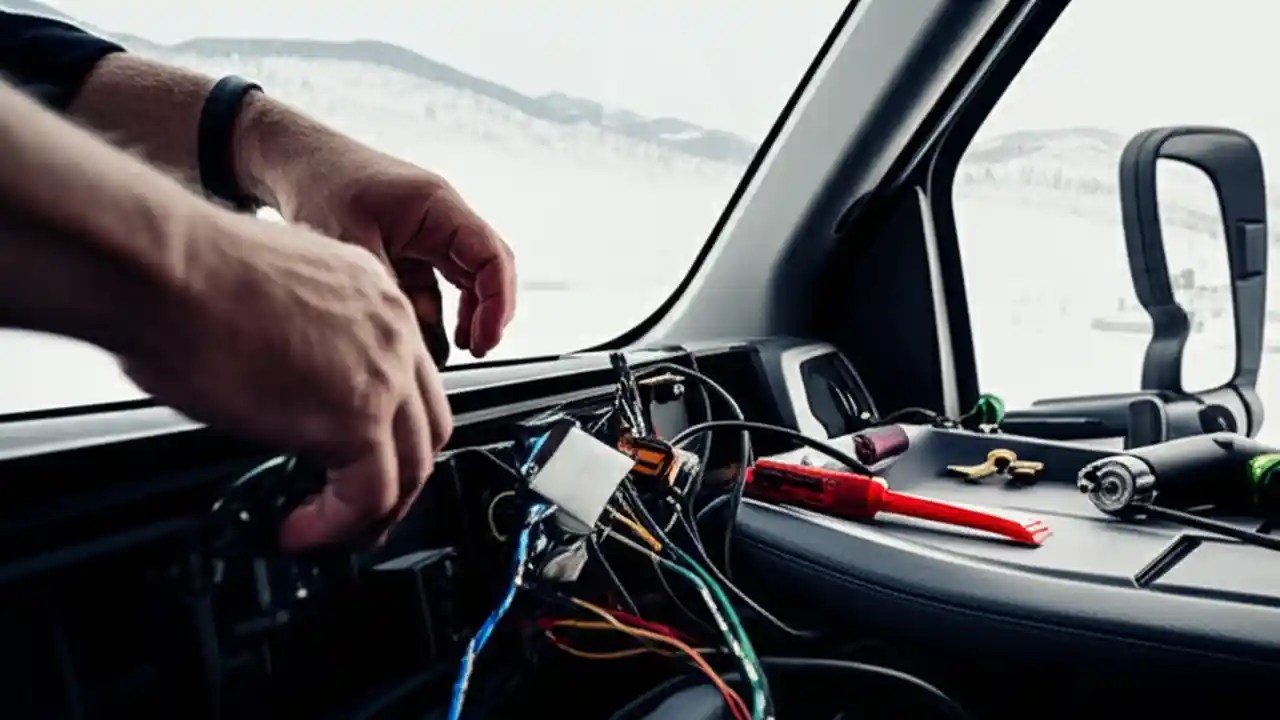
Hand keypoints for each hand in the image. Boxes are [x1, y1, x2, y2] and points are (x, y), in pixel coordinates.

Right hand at [120, 211, 451, 550]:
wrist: (165, 269)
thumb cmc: (183, 273)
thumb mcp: (266, 297)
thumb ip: (295, 338)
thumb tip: (278, 383)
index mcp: (371, 294)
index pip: (409, 377)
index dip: (391, 429)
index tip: (362, 456)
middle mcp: (392, 330)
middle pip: (425, 426)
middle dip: (400, 478)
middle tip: (363, 510)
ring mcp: (383, 374)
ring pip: (411, 466)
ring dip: (374, 512)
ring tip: (335, 535)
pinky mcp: (357, 418)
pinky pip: (369, 494)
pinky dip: (338, 525)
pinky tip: (303, 530)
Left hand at [237, 109, 517, 363]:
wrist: (292, 159)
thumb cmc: (320, 185)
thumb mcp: (352, 243)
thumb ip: (389, 291)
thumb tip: (416, 342)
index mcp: (438, 206)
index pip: (491, 256)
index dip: (497, 301)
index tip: (485, 340)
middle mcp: (442, 218)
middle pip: (488, 268)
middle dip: (489, 311)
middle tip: (479, 350)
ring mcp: (429, 232)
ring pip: (467, 278)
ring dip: (469, 312)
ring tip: (462, 348)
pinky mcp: (411, 247)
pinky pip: (439, 283)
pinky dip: (440, 310)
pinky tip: (427, 335)